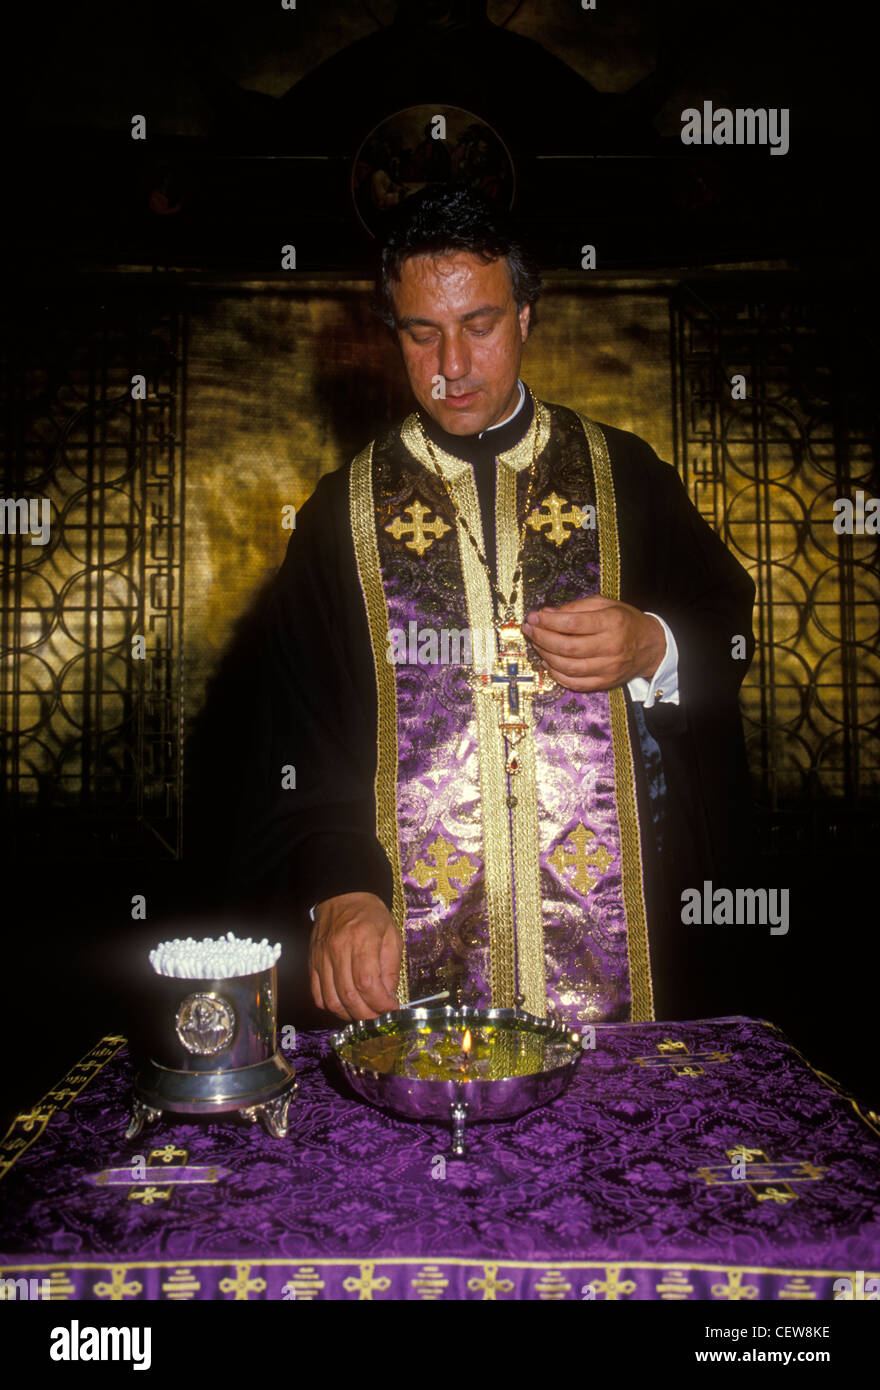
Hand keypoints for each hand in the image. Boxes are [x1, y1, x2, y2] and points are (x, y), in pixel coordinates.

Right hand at [309, 891, 401, 1020]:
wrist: (342, 897)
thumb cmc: (370, 916)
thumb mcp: (391, 935)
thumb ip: (391, 968)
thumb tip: (389, 997)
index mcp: (362, 940)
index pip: (367, 983)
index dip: (380, 1003)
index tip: (391, 1007)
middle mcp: (338, 949)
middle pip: (349, 996)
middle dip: (367, 1014)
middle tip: (379, 1016)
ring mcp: (322, 957)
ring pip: (332, 1000)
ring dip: (349, 1014)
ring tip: (364, 1013)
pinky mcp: (312, 963)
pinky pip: (317, 994)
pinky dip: (331, 1006)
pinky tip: (345, 1005)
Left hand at [521, 596, 665, 692]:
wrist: (651, 646)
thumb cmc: (625, 621)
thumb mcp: (605, 604)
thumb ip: (575, 607)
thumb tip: (546, 613)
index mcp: (612, 622)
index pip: (572, 623)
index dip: (548, 621)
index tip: (533, 617)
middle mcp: (611, 646)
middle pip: (567, 647)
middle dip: (542, 638)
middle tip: (529, 630)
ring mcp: (608, 668)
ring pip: (568, 667)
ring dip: (546, 656)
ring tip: (536, 644)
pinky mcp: (605, 683)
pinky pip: (575, 683)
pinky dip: (557, 675)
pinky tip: (548, 663)